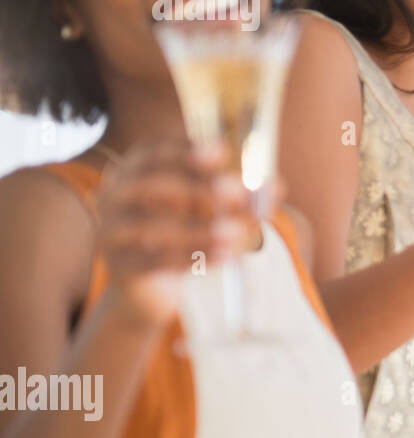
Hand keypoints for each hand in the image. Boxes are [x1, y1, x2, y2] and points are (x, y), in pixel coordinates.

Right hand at [96, 140, 255, 326]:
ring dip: (200, 228)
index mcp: (133, 171)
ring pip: (154, 227)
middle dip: (196, 186)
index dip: (185, 149)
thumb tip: (276, 185)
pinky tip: (228, 256)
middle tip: (235, 190)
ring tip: (236, 232)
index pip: (153, 151)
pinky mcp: (122, 269)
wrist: (154, 288)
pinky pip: (158, 261)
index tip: (221, 150)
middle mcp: (114, 197)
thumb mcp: (210, 210)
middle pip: (150, 184)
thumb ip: (240, 196)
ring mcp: (112, 234)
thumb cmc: (183, 234)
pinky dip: (195, 257)